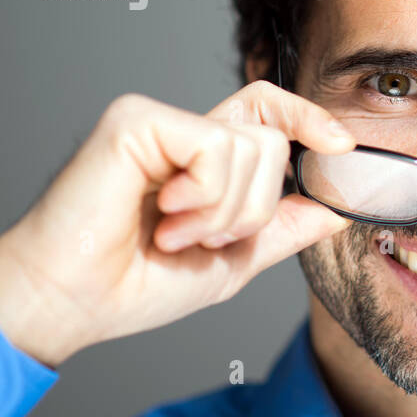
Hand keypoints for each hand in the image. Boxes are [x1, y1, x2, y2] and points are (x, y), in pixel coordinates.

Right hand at [0, 81, 354, 367]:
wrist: (73, 303)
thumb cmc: (134, 284)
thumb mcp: (232, 260)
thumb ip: (283, 229)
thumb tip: (336, 210)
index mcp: (202, 159)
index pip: (267, 112)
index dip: (309, 119)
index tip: (343, 146)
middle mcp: (182, 132)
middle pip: (271, 140)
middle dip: (255, 208)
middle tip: (203, 239)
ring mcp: (159, 121)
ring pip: (251, 149)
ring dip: (225, 213)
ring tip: (172, 234)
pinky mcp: (137, 120)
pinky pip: (216, 147)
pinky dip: (203, 197)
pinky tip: (161, 217)